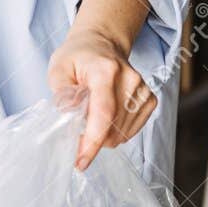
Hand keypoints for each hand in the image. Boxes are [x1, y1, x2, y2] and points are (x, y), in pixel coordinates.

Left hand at [47, 25, 156, 170]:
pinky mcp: (149, 99)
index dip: (92, 141)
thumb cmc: (77, 57)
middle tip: (76, 132)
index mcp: (105, 71)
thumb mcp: (58, 69)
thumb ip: (62, 94)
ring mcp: (143, 90)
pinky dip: (116, 133)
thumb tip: (71, 118)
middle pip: (113, 128)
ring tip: (90, 118)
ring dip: (103, 136)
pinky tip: (105, 120)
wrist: (102, 44)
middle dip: (92, 141)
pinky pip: (132, 130)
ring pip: (123, 133)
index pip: (103, 113)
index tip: (81, 162)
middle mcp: (130, 80)